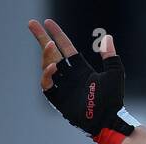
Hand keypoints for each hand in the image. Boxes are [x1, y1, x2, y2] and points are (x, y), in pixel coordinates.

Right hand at [28, 18, 136, 143]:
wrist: (109, 119)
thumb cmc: (113, 99)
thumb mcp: (114, 73)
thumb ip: (110, 56)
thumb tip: (107, 37)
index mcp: (81, 70)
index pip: (65, 48)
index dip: (57, 35)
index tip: (47, 22)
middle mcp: (70, 77)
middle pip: (51, 54)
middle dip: (41, 39)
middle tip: (32, 24)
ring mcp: (63, 87)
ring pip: (47, 67)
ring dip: (47, 55)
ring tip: (50, 45)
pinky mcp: (58, 100)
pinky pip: (46, 85)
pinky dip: (47, 75)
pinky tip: (53, 67)